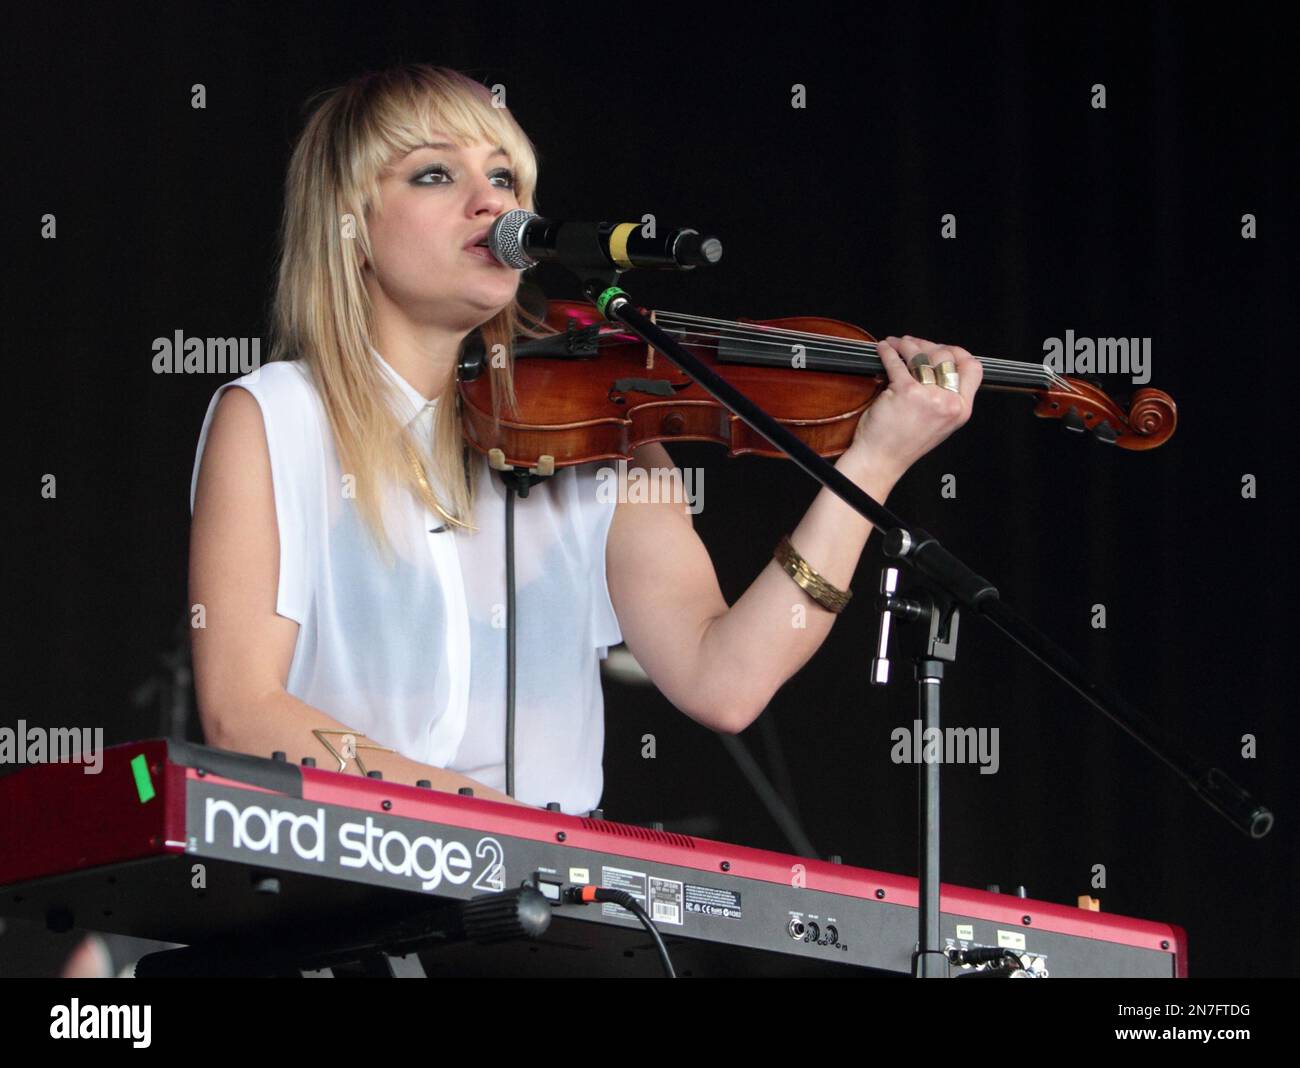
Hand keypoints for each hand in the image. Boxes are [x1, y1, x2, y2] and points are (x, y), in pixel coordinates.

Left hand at [845, 334, 981, 482]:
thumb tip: (939, 361)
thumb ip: (946, 395)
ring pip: (923, 355)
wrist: (881, 460)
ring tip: (896, 344)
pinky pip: (897, 362)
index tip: (941, 347)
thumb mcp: (939, 421)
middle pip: (947, 356)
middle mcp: (949, 402)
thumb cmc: (903, 442)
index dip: (957, 352)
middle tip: (912, 343)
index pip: (973, 368)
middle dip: (927, 344)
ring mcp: (929, 396)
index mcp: (961, 409)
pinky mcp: (906, 391)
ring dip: (907, 344)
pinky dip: (888, 351)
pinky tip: (884, 349)